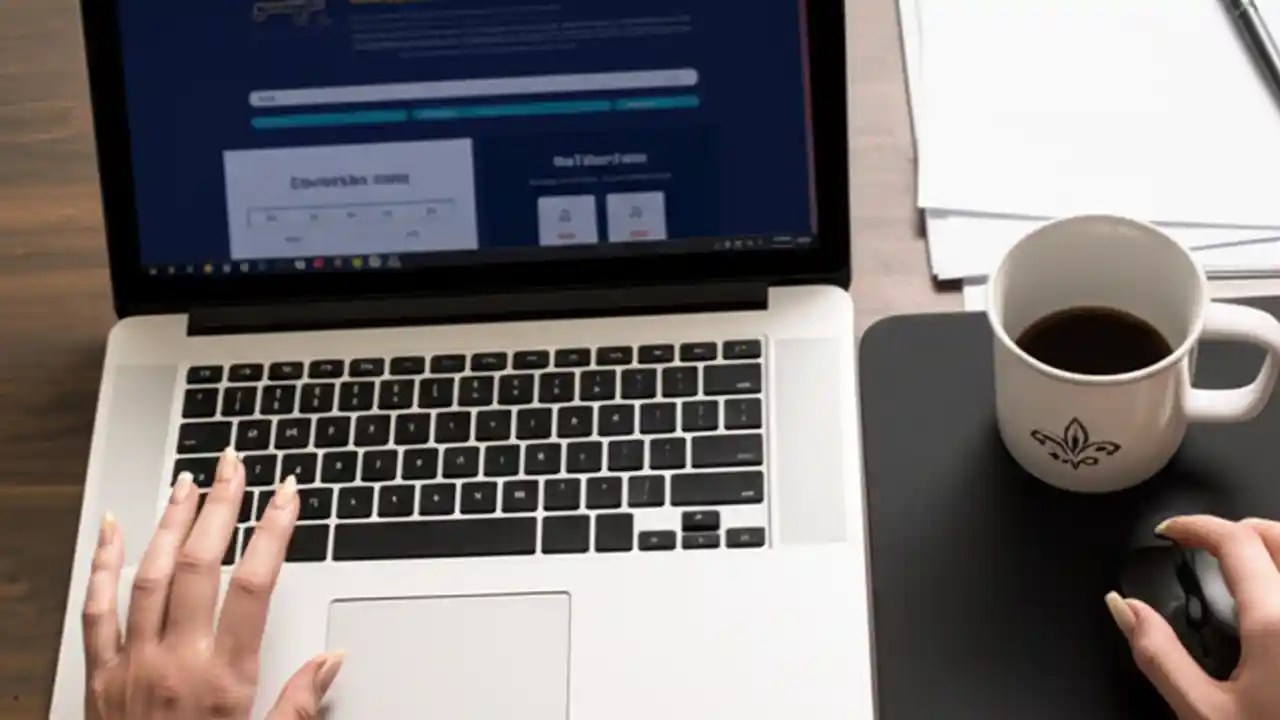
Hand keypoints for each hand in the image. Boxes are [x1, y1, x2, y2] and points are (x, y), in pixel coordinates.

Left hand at [82, 448, 342, 718]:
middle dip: (221, 506)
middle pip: (201, 564)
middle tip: (235, 465)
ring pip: (150, 574)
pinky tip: (114, 528)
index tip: (288, 495)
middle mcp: (175, 662)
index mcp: (224, 678)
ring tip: (189, 482)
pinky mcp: (98, 676)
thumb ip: (299, 704)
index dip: (275, 531)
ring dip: (171, 522)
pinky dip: (102, 564)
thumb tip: (332, 659)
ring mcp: (132, 664)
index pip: (256, 584)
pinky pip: (94, 609)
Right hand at [1106, 515, 1279, 719]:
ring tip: (1249, 572)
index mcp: (1276, 620)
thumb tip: (1123, 608)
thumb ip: (1159, 655)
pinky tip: (1277, 605)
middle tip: (1208, 548)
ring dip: (1274, 551)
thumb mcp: (1206, 715)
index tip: (1171, 532)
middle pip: (1279, 534)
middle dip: (1240, 530)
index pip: (1234, 540)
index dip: (1195, 526)